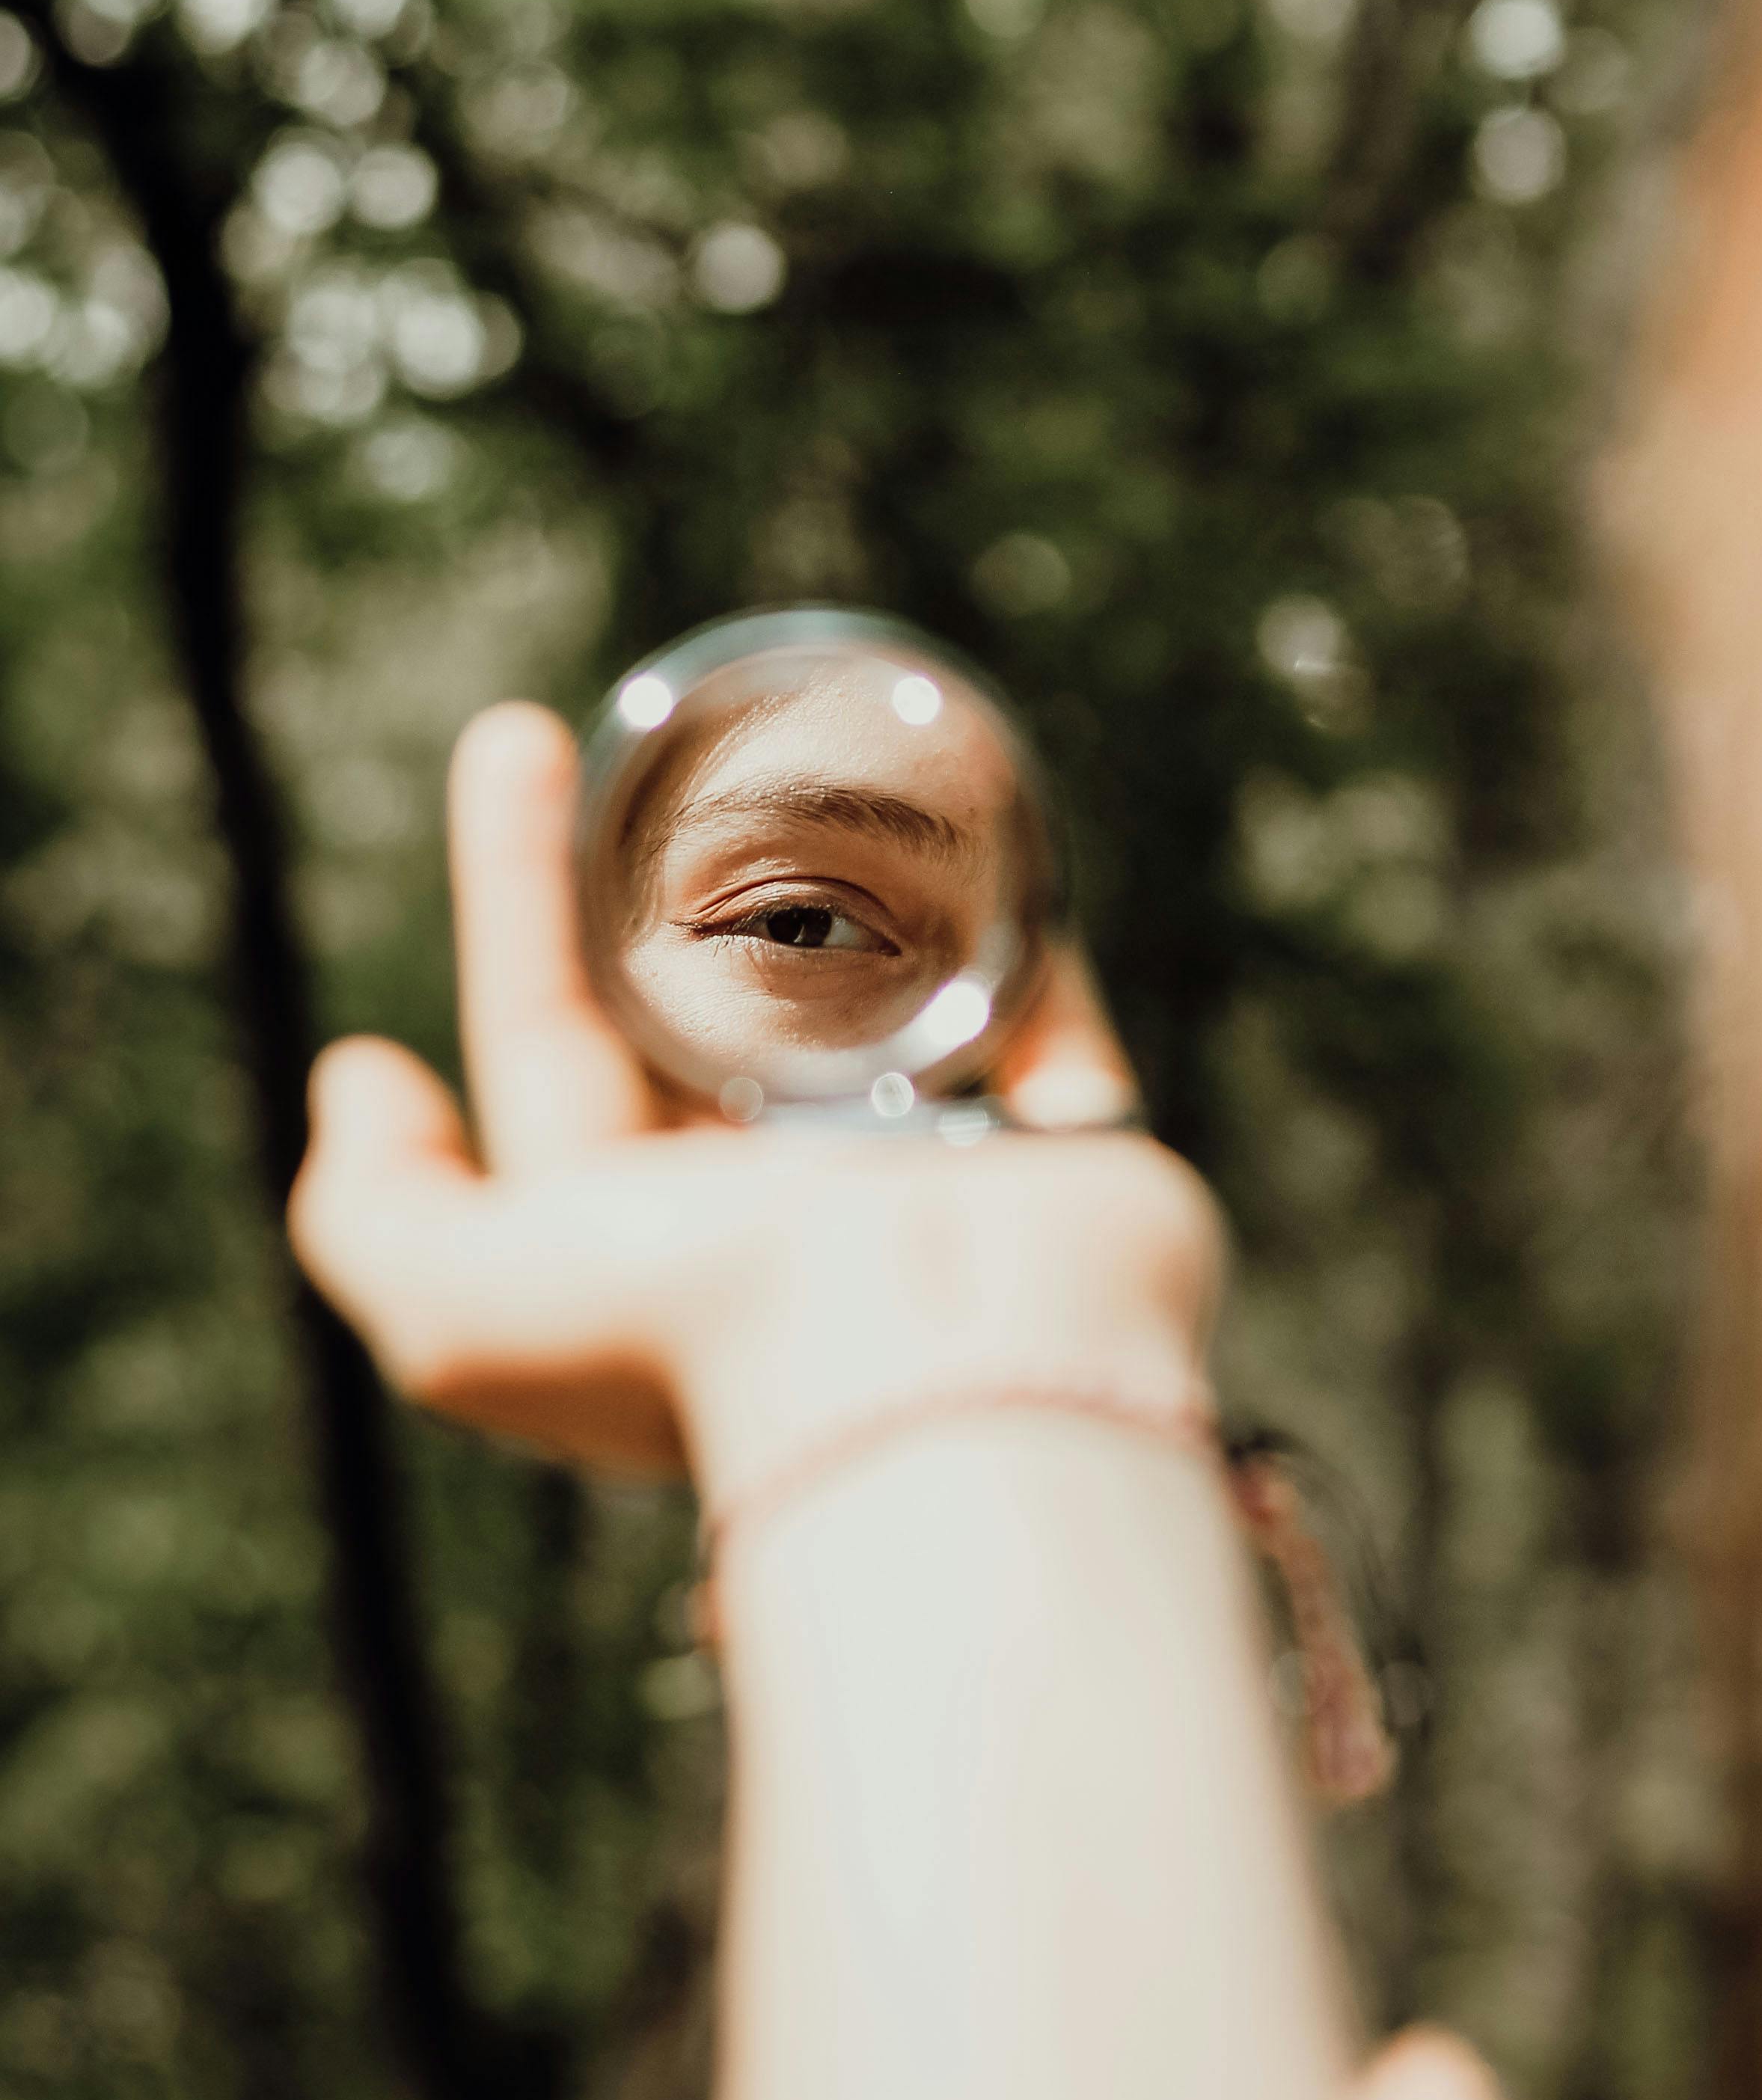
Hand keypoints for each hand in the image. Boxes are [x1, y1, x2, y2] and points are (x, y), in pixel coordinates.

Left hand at [289, 703, 1217, 1513]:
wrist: (939, 1370)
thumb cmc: (708, 1340)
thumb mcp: (464, 1309)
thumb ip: (373, 1213)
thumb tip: (359, 1077)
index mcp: (646, 1241)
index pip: (552, 1033)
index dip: (515, 890)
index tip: (512, 739)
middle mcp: (781, 1210)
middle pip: (702, 995)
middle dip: (671, 862)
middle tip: (658, 729)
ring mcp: (929, 1167)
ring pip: (870, 987)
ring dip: (839, 879)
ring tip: (809, 746)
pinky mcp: (1065, 1133)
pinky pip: (1033, 992)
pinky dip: (1011, 915)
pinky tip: (977, 803)